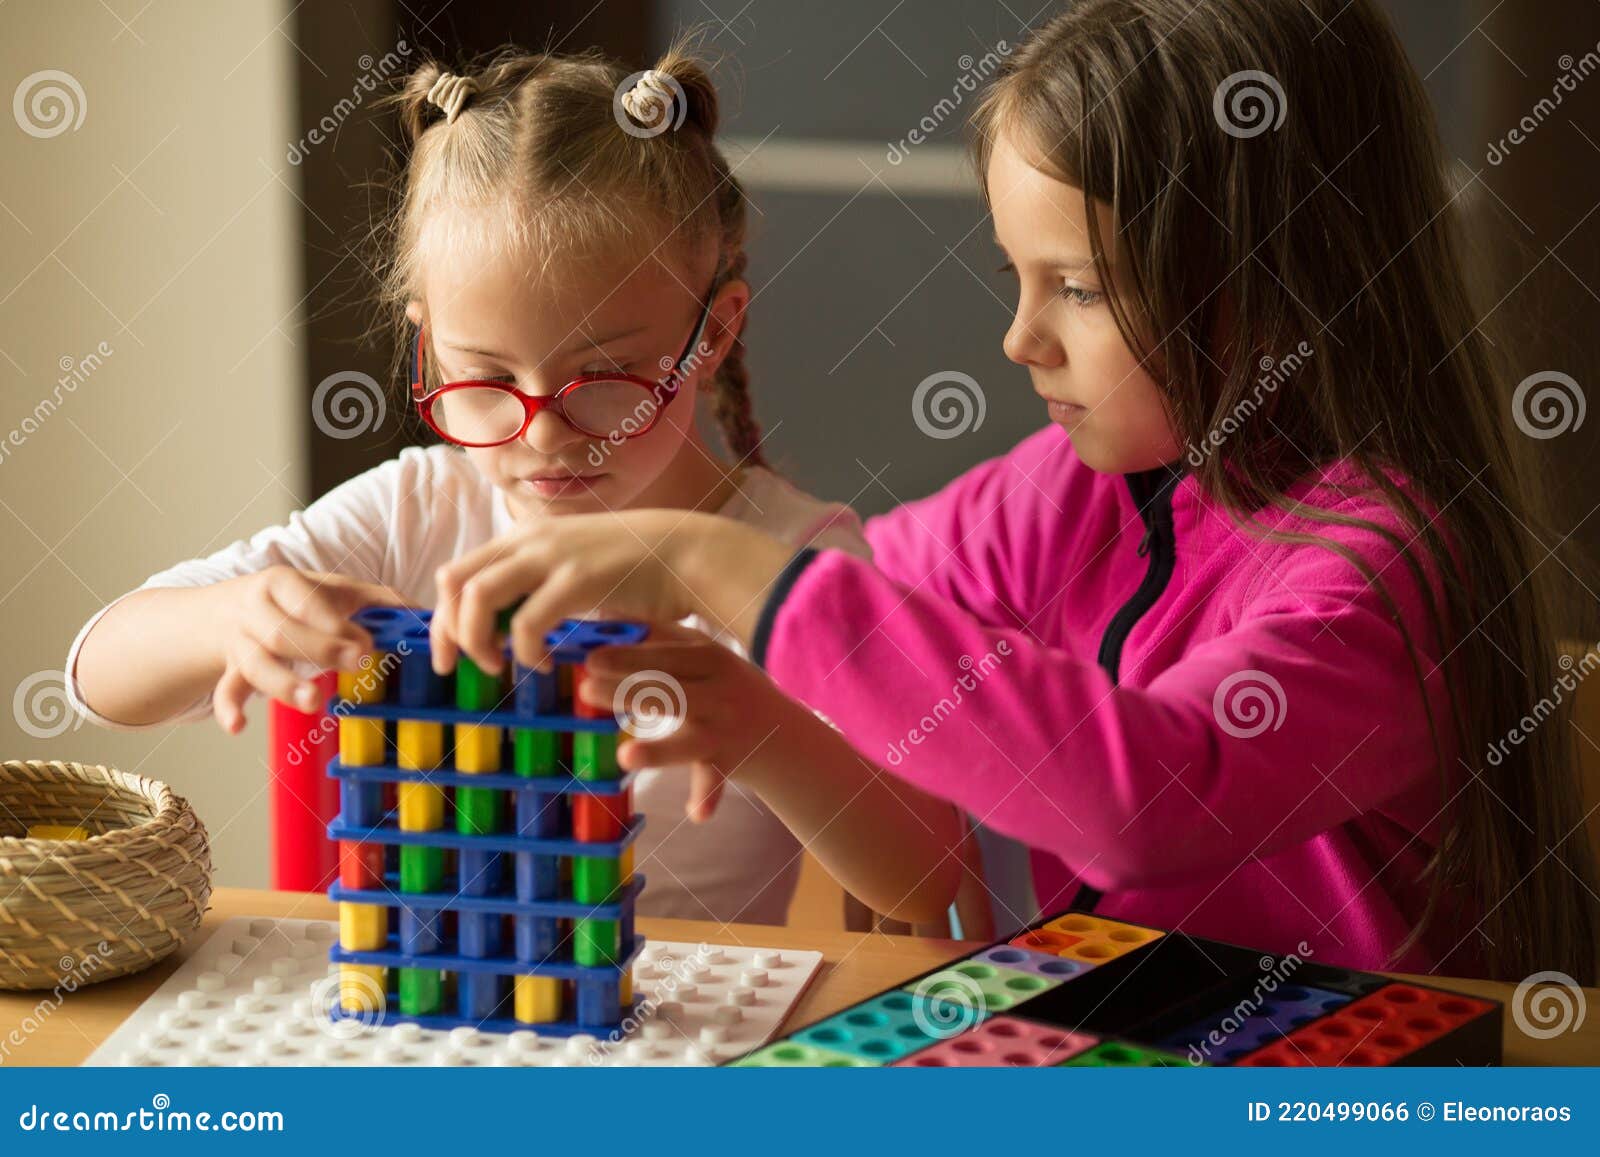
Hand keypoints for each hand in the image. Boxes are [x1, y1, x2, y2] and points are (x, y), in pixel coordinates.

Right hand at [210, 566, 405, 731]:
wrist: (228, 606)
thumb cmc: (297, 600)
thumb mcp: (335, 591)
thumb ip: (379, 600)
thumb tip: (424, 615)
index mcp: (282, 583)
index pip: (307, 602)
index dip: (336, 624)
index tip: (367, 644)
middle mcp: (254, 609)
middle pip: (282, 633)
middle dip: (321, 649)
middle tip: (358, 663)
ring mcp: (239, 640)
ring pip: (255, 663)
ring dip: (284, 684)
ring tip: (314, 701)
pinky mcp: (230, 668)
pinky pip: (226, 687)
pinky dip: (228, 706)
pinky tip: (238, 726)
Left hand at [429, 509, 793, 676]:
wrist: (686, 552)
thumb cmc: (636, 566)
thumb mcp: (574, 564)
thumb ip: (540, 583)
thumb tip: (511, 620)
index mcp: (523, 538)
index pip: (457, 572)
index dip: (442, 615)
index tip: (447, 652)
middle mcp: (528, 541)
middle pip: (454, 582)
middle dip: (446, 630)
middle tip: (456, 666)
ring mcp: (550, 556)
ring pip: (478, 597)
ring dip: (477, 638)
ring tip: (499, 665)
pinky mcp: (576, 580)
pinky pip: (527, 622)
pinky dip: (525, 651)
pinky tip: (542, 665)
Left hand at [576, 623, 803, 821]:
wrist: (780, 729)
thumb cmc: (725, 684)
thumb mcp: (700, 651)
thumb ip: (656, 634)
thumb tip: (604, 614)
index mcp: (710, 658)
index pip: (664, 655)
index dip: (629, 655)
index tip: (592, 658)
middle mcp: (718, 693)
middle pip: (669, 692)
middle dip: (629, 691)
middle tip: (586, 689)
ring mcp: (723, 730)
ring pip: (688, 742)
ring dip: (659, 751)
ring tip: (626, 756)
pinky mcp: (727, 762)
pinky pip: (715, 780)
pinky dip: (708, 796)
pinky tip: (696, 814)